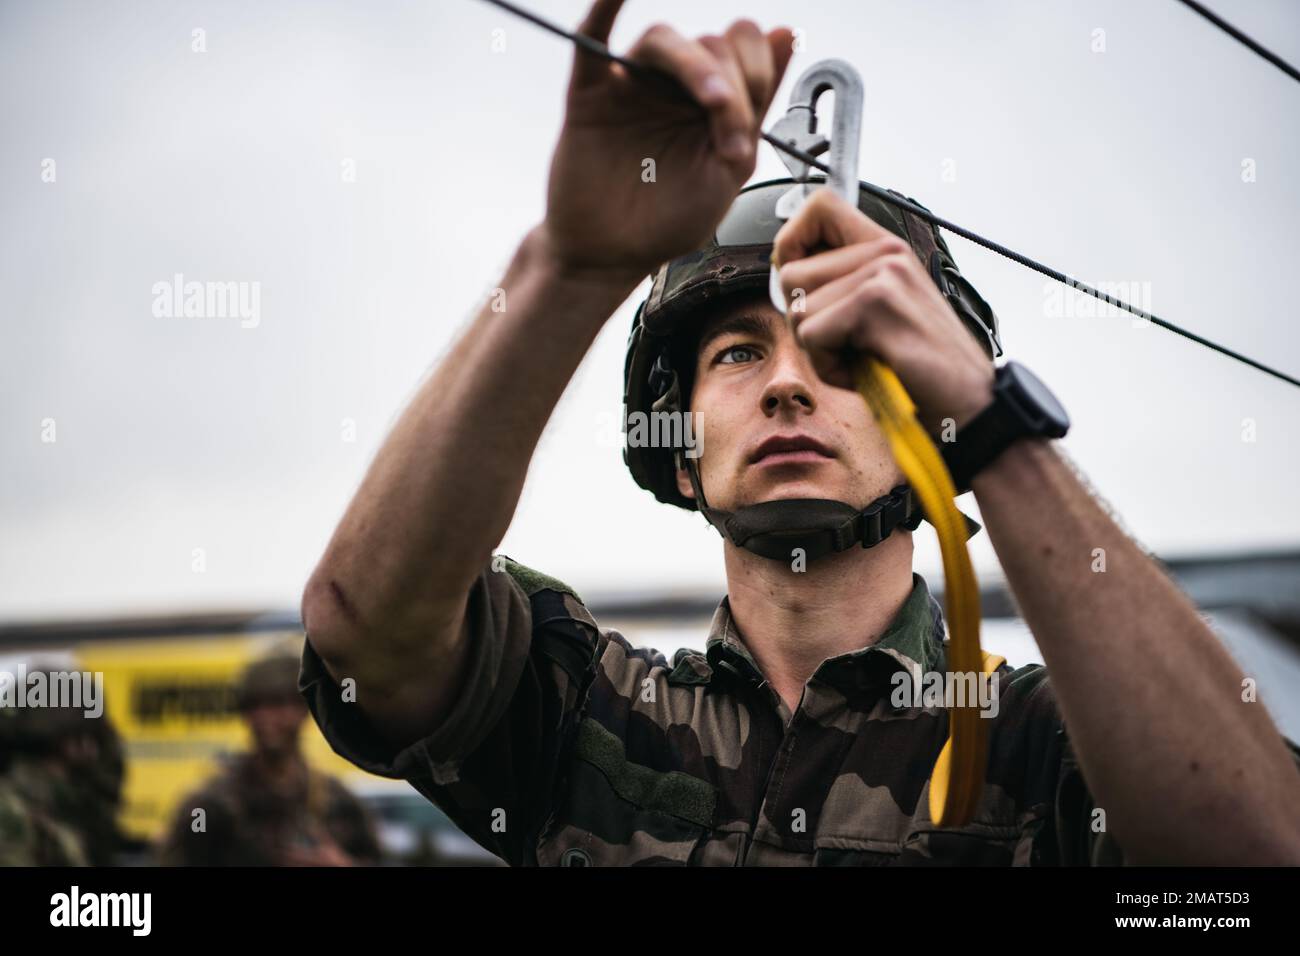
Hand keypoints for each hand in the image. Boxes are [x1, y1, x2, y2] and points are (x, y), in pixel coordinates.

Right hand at [542, 0, 792, 278]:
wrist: (613, 256)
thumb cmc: (667, 221)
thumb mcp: (726, 173)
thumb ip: (755, 108)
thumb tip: (786, 34)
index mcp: (713, 101)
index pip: (746, 51)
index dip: (759, 79)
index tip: (744, 136)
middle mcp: (674, 85)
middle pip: (712, 42)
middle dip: (734, 82)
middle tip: (728, 132)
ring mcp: (632, 86)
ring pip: (665, 41)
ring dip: (697, 64)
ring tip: (715, 101)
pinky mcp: (589, 96)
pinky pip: (591, 39)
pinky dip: (604, 9)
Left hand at [773, 189, 995, 435]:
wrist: (969, 402)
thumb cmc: (920, 366)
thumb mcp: (880, 313)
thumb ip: (841, 284)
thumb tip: (783, 271)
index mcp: (886, 248)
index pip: (818, 207)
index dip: (791, 241)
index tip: (800, 281)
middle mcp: (885, 252)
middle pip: (791, 272)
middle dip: (805, 320)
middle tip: (848, 343)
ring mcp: (881, 275)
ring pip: (798, 310)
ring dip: (820, 350)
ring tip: (864, 358)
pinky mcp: (874, 305)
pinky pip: (812, 336)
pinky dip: (830, 367)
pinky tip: (867, 370)